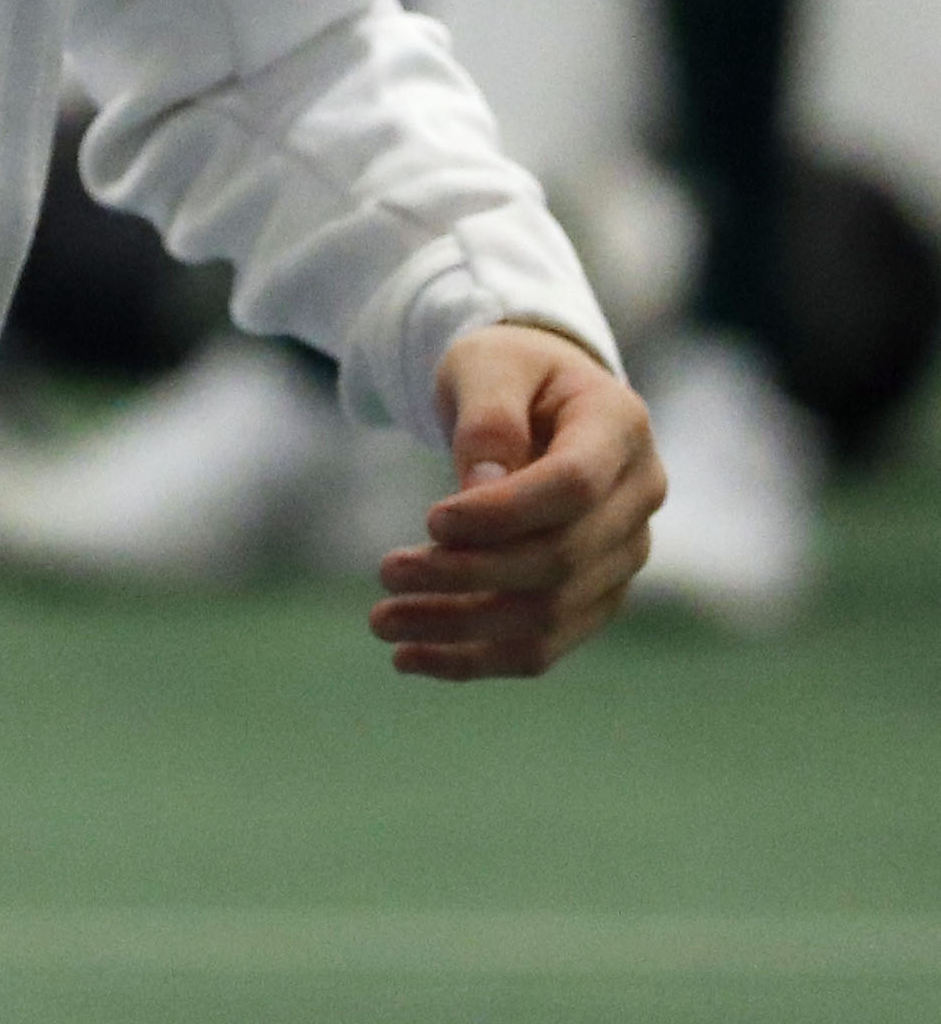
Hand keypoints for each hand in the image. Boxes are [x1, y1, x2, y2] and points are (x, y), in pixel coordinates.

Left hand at [372, 326, 662, 680]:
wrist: (537, 395)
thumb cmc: (507, 371)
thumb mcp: (485, 366)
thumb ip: (487, 420)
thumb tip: (479, 490)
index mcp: (621, 426)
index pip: (574, 486)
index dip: (503, 514)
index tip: (430, 521)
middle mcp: (639, 496)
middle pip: (560, 559)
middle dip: (468, 575)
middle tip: (386, 572)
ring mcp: (623, 552)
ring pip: (551, 613)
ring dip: (462, 627)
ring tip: (383, 622)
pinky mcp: (595, 593)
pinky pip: (544, 643)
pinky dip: (478, 657)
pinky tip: (412, 658)